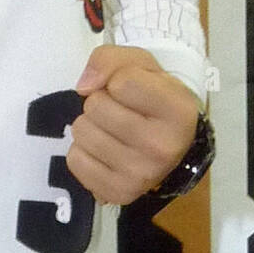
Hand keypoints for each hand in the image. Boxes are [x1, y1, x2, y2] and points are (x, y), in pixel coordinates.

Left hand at [67, 45, 200, 204]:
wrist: (168, 144)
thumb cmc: (153, 97)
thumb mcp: (140, 64)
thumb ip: (109, 59)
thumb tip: (84, 86)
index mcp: (178, 111)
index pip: (121, 81)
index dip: (117, 79)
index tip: (130, 89)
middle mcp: (163, 147)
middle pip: (95, 106)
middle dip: (100, 101)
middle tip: (120, 110)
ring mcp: (142, 175)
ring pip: (82, 131)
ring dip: (90, 124)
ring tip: (112, 129)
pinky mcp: (119, 193)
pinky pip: (75, 160)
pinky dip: (83, 151)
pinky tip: (105, 151)